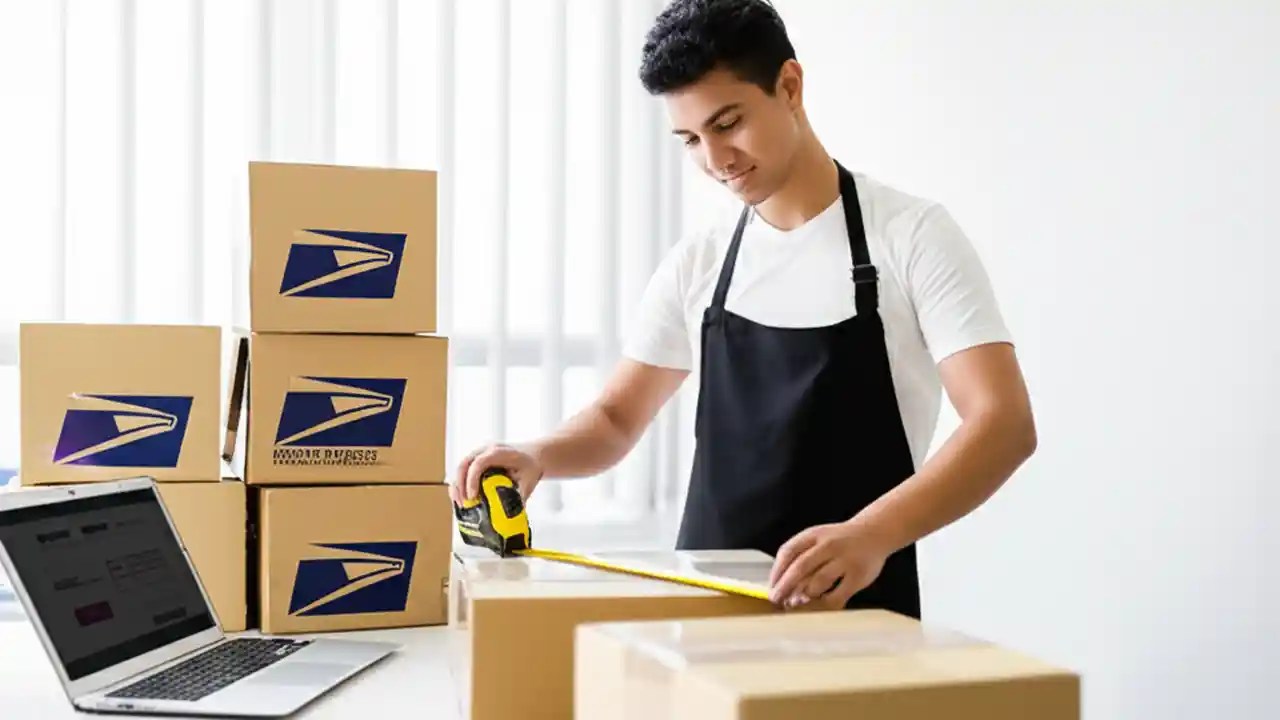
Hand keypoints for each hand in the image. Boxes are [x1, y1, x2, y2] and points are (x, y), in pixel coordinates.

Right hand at [450, 443, 543, 505]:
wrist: (533, 454)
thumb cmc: (530, 465)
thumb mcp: (529, 481)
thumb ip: (519, 497)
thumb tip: (510, 517)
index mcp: (499, 452)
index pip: (479, 463)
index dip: (472, 480)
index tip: (472, 497)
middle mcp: (486, 450)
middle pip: (464, 464)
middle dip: (460, 486)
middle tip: (463, 504)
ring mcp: (479, 454)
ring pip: (461, 468)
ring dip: (458, 486)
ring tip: (461, 504)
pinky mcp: (477, 461)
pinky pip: (464, 471)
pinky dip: (461, 485)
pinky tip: (462, 498)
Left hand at [767, 520, 892, 610]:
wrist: (875, 532)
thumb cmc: (839, 540)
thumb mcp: (818, 537)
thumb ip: (801, 555)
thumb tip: (781, 585)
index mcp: (814, 534)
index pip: (788, 551)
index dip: (776, 571)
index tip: (771, 587)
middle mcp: (828, 545)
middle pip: (800, 567)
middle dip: (785, 586)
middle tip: (777, 600)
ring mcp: (845, 560)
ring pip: (818, 581)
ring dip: (804, 595)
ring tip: (795, 603)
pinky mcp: (858, 576)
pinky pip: (837, 596)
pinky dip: (825, 604)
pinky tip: (818, 606)